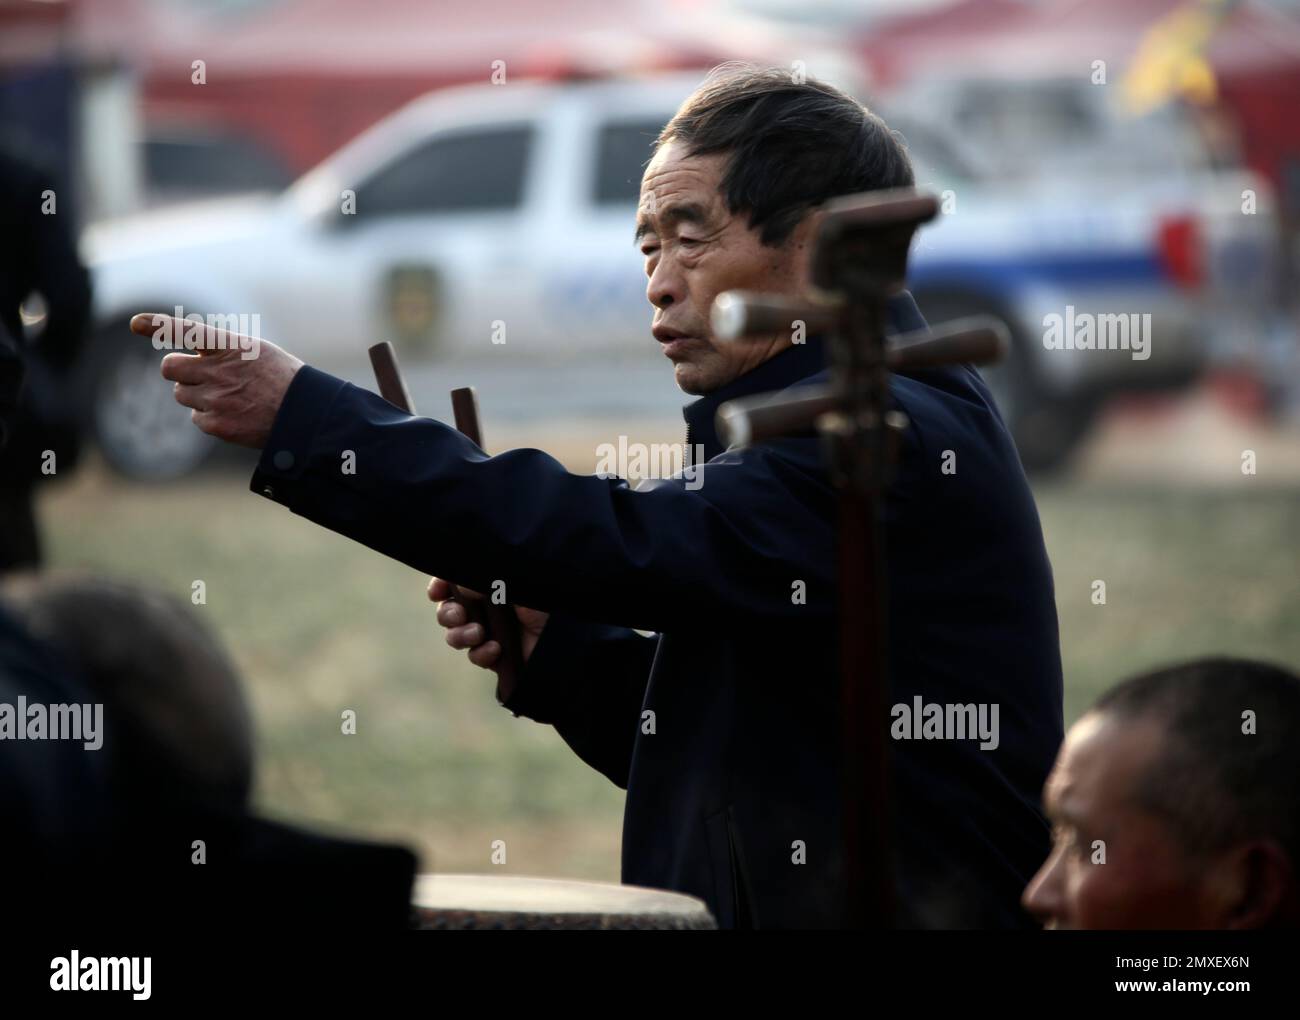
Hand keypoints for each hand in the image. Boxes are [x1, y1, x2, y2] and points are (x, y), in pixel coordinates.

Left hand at [128, 312, 303, 448]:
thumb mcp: (256, 352)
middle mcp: (218, 371)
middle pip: (170, 367)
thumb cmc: (282, 380)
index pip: (186, 331)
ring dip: (197, 394)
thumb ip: (221, 350)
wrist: (304, 416)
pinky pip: (196, 418)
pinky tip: (234, 415)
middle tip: (198, 375)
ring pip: (182, 394)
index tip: (136, 324)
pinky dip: (210, 417)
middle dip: (180, 371)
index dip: (158, 325)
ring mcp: (215, 399)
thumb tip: (189, 355)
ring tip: (228, 397)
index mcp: (231, 346)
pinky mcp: (216, 424)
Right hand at [428, 577, 547, 672]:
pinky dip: (481, 653)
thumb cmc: (546, 602)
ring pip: (456, 635)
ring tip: (478, 633)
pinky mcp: (500, 655)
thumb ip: (481, 580)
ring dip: (460, 635)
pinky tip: (495, 650)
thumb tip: (457, 586)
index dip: (440, 587)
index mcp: (493, 582)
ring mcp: (494, 631)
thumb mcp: (513, 582)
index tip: (437, 591)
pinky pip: (476, 656)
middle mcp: (491, 605)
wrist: (570, 640)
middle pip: (448, 609)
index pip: (456, 581)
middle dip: (447, 613)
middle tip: (459, 615)